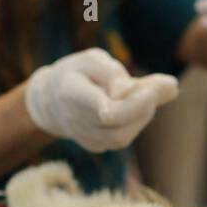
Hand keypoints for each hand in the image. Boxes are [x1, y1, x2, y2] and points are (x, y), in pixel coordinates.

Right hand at [24, 47, 177, 152]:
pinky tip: (133, 106)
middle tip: (155, 89)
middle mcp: (76, 123)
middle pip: (118, 129)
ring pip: (122, 137)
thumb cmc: (77, 73)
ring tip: (144, 95)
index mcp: (71, 95)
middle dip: (143, 109)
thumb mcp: (93, 60)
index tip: (151, 92)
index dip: (132, 106)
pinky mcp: (96, 147)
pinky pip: (121, 139)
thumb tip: (149, 89)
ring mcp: (86, 139)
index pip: (106, 112)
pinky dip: (134, 122)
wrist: (51, 100)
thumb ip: (117, 73)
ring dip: (141, 116)